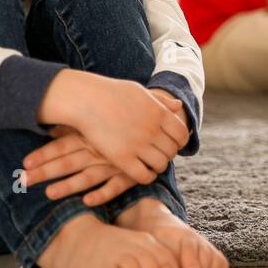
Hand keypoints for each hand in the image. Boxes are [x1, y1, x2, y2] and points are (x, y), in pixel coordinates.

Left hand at [22, 125, 139, 205]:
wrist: (160, 121)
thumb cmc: (123, 119)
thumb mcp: (101, 118)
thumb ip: (76, 124)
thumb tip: (49, 126)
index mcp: (91, 133)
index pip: (62, 144)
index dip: (43, 154)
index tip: (25, 163)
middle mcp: (99, 148)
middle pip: (68, 162)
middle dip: (45, 172)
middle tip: (23, 181)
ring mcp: (114, 162)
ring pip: (87, 176)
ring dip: (68, 185)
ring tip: (49, 194)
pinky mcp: (130, 173)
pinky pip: (115, 186)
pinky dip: (102, 193)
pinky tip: (87, 201)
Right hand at [60, 75, 189, 184]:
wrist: (85, 100)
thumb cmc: (111, 93)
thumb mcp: (140, 91)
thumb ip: (160, 100)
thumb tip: (178, 105)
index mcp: (159, 113)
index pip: (182, 135)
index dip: (179, 142)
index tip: (171, 143)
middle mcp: (152, 129)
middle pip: (172, 151)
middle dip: (168, 154)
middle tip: (158, 153)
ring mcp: (137, 145)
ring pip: (161, 165)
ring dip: (157, 166)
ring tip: (149, 162)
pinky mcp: (122, 158)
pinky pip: (143, 176)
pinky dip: (146, 176)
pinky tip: (141, 171)